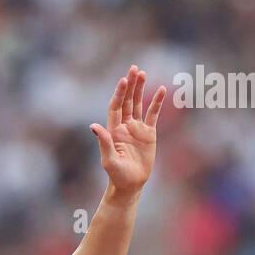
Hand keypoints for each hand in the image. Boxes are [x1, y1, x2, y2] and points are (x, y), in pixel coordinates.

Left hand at [89, 65, 165, 195]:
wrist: (130, 185)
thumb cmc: (117, 175)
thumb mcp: (109, 160)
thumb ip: (103, 142)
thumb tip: (93, 126)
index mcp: (113, 130)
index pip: (116, 107)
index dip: (119, 93)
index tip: (123, 80)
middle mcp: (124, 126)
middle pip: (127, 101)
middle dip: (130, 85)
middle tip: (133, 69)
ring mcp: (136, 128)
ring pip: (138, 104)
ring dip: (140, 89)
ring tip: (142, 73)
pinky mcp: (148, 133)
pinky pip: (153, 114)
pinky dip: (157, 103)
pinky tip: (161, 90)